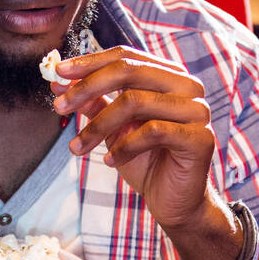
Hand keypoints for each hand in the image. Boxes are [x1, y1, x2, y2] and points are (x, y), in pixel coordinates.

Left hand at [52, 45, 214, 230]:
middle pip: (129, 72)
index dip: (89, 63)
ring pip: (135, 101)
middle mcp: (187, 86)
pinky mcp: (200, 137)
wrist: (173, 202)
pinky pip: (152, 131)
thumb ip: (94, 103)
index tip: (58, 73)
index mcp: (168, 76)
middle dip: (87, 88)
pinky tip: (109, 161)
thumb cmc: (146, 162)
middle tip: (59, 106)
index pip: (125, 56)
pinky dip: (124, 147)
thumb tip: (60, 81)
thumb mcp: (113, 129)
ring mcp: (197, 110)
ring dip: (98, 126)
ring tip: (77, 147)